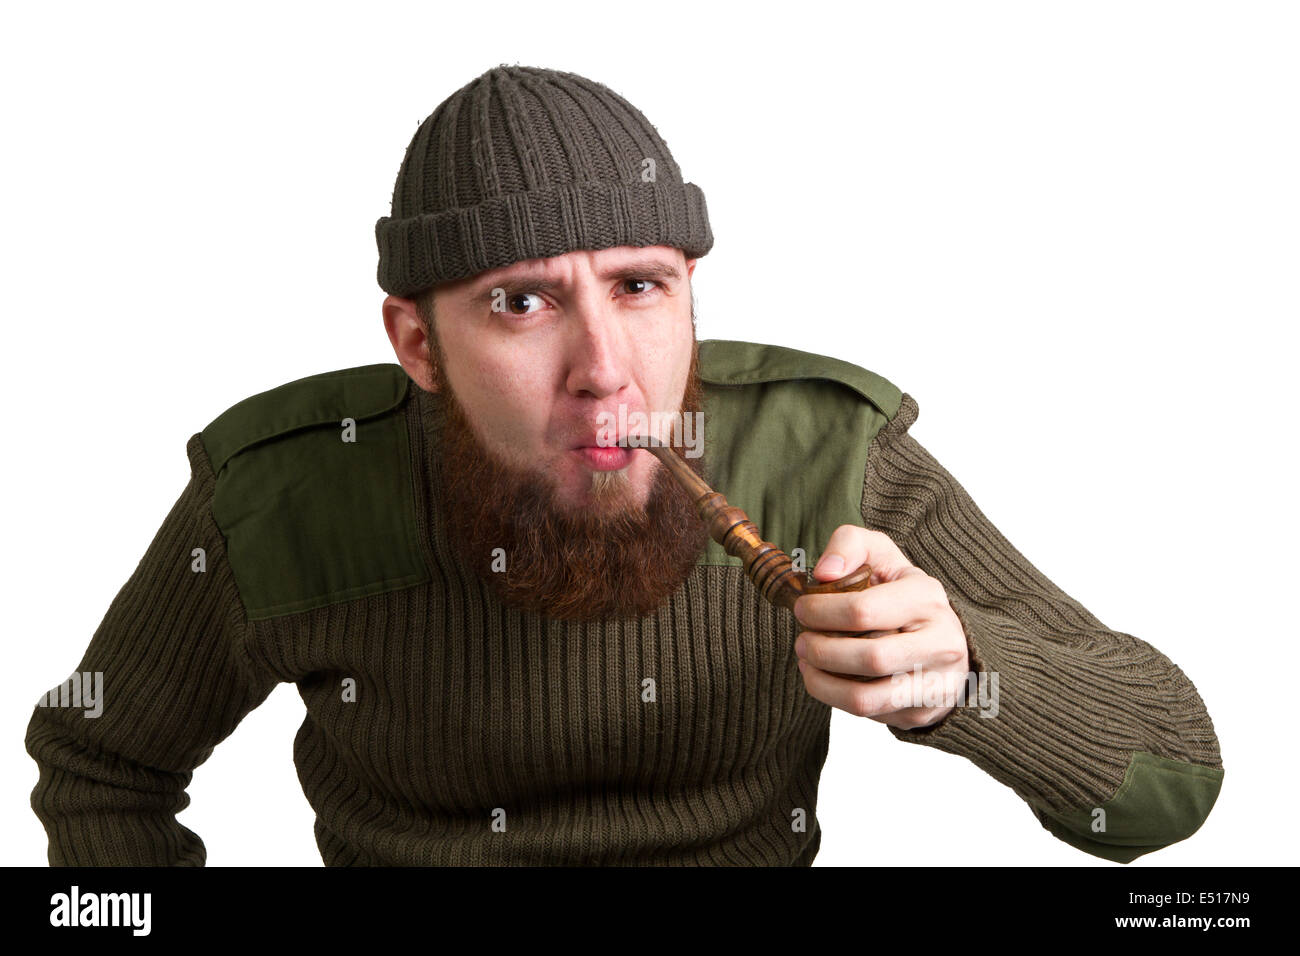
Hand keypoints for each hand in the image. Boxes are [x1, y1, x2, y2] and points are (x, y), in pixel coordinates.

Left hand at [791, 525, 970, 729]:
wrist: (946, 639)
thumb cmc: (901, 594)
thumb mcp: (881, 557)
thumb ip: (850, 544)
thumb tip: (824, 572)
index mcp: (927, 597)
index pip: (863, 610)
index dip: (821, 612)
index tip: (802, 609)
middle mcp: (941, 642)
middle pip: (869, 658)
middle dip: (821, 651)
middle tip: (801, 641)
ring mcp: (936, 682)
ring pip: (866, 698)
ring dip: (822, 683)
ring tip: (807, 663)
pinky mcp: (922, 711)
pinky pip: (869, 714)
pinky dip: (836, 698)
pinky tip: (826, 679)